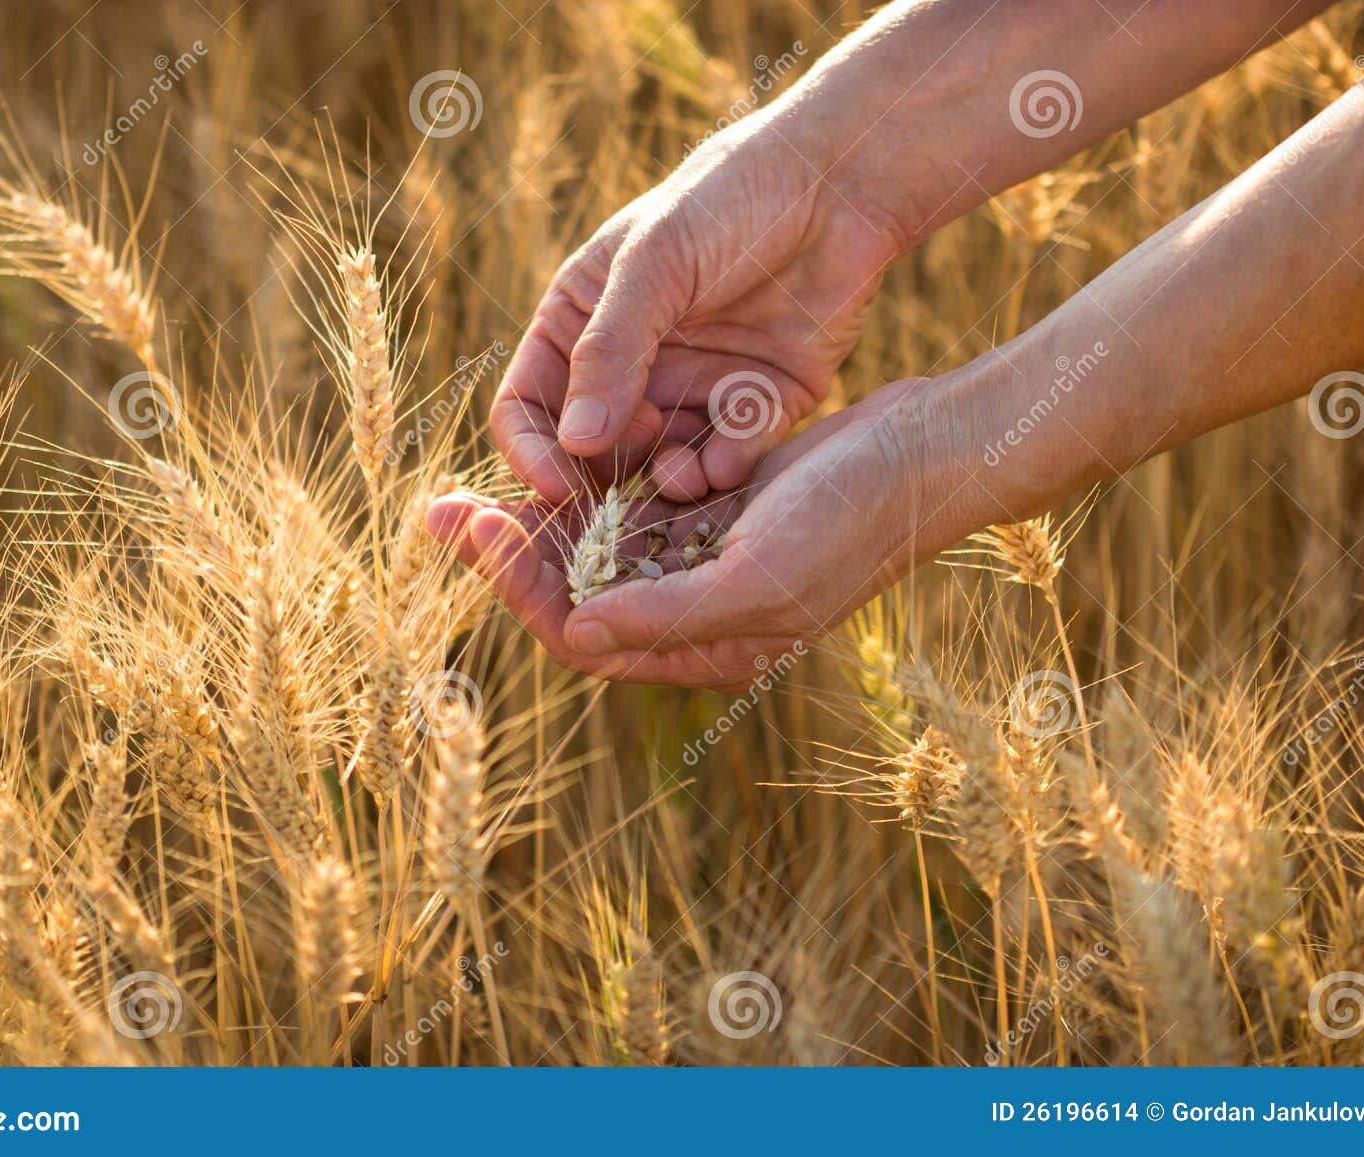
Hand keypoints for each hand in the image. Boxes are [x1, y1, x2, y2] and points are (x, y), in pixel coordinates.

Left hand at [433, 377, 960, 687]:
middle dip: (509, 552)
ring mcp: (702, 560)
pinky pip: (632, 509)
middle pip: (575, 592)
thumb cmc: (853, 520)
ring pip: (595, 549)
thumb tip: (573, 631)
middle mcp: (695, 612)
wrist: (923, 451)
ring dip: (540, 519)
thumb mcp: (761, 576)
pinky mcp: (713, 510)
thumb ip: (666, 613)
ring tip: (474, 486)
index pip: (583, 632)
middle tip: (441, 506)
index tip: (469, 530)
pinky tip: (551, 460)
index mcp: (704, 647)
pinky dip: (590, 490)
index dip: (518, 588)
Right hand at [491, 106, 908, 505]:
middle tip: (626, 489)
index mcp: (582, 323)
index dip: (532, 450)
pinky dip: (729, 462)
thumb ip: (610, 352)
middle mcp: (634, 365)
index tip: (553, 487)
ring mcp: (696, 386)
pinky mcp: (759, 403)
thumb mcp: (654, 263)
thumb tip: (575, 441)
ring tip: (686, 477)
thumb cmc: (729, 199)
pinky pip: (734, 454)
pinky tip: (732, 455)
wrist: (838, 182)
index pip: (529, 403)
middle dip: (606, 478)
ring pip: (665, 464)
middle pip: (595, 451)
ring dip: (671, 479)